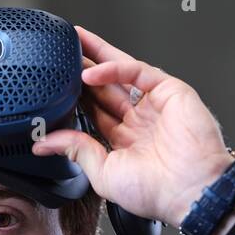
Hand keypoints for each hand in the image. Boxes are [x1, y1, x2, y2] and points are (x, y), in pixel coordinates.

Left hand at [31, 25, 234, 226]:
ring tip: (73, 42)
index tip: (54, 88)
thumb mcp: (103, 173)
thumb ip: (76, 151)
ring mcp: (154, 104)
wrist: (191, 191)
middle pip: (105, 88)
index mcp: (126, 141)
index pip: (95, 112)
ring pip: (121, 72)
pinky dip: (114, 68)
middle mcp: (140, 120)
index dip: (75, 97)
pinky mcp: (170, 91)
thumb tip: (44, 144)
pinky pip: (138, 72)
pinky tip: (91, 73)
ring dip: (97, 57)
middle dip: (83, 71)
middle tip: (60, 56)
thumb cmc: (157, 192)